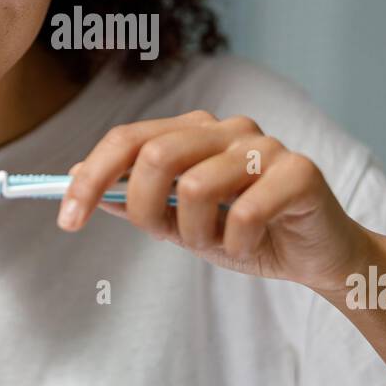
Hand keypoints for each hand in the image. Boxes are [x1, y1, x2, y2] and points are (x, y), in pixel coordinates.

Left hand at [57, 110, 376, 292]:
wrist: (319, 257)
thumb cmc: (249, 234)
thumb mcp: (181, 223)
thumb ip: (134, 201)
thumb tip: (74, 180)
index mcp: (195, 131)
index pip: (128, 138)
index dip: (90, 178)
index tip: (66, 220)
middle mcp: (228, 128)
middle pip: (155, 154)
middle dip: (144, 207)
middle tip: (167, 238)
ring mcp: (265, 145)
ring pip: (196, 187)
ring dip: (198, 233)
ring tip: (221, 243)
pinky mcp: (300, 171)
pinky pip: (244, 213)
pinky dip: (237, 245)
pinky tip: (252, 247)